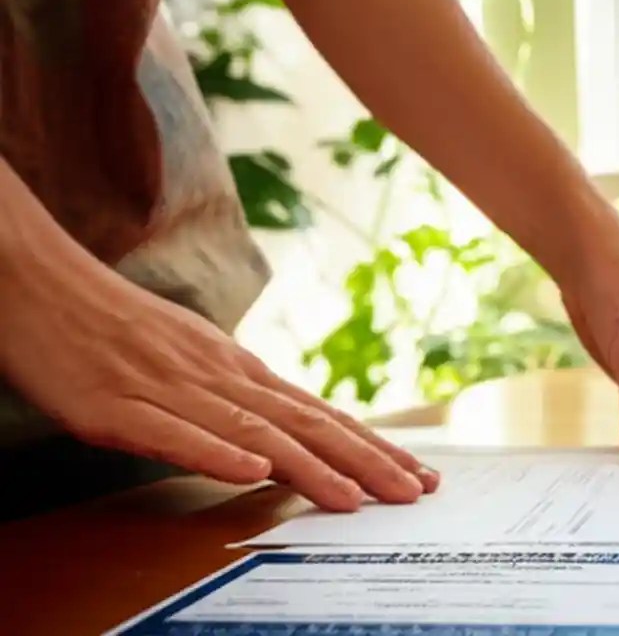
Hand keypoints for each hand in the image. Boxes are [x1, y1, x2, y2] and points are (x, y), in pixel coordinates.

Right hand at [0, 257, 437, 511]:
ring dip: (309, 467)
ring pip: (253, 433)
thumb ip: (236, 395)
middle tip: (413, 492)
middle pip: (304, 425)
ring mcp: (171, 391)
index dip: (371, 446)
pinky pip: (172, 435)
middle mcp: (219, 377)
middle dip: (364, 462)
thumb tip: (281, 430)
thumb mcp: (191, 356)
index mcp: (237, 369)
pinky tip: (251, 474)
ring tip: (354, 498)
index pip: (319, 414)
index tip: (416, 473)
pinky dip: (215, 454)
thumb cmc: (114, 324)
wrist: (39, 282)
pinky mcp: (118, 408)